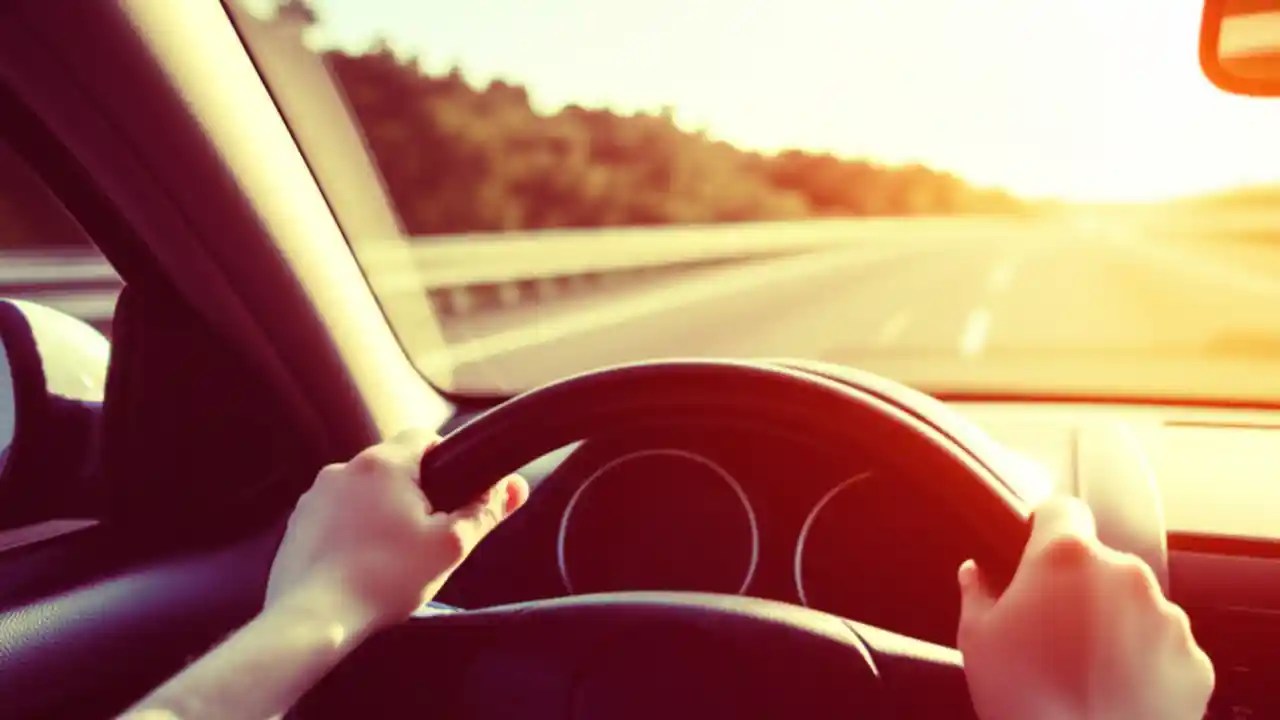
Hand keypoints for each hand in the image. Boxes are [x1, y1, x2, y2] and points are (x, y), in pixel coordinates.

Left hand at [265, 428, 528, 633]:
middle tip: (426, 534)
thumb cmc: (385, 579)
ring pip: (363, 491)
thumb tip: (516, 487)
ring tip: (391, 555)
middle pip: (394, 466)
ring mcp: (315, 496)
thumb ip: (486, 511)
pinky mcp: (298, 523)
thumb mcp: (450, 546)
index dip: (447, 461)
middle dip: (413, 493)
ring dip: (379, 511)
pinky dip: (350, 531)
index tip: (452, 494)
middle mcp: (344, 468)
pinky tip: (360, 564)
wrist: (314, 618)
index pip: (425, 437)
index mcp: (384, 464)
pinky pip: (336, 515)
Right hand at [957, 497, 1212, 719]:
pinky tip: (1113, 689)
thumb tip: (974, 573)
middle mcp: (1123, 574)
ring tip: (1083, 667)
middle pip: (1098, 562)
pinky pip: (1164, 646)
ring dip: (1113, 622)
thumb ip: (977, 592)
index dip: (1045, 527)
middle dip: (1077, 586)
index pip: (1061, 509)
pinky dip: (1144, 661)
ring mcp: (1165, 616)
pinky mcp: (1192, 659)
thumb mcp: (976, 639)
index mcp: (1066, 557)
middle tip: (1050, 628)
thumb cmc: (1022, 698)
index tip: (1035, 548)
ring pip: (1134, 604)